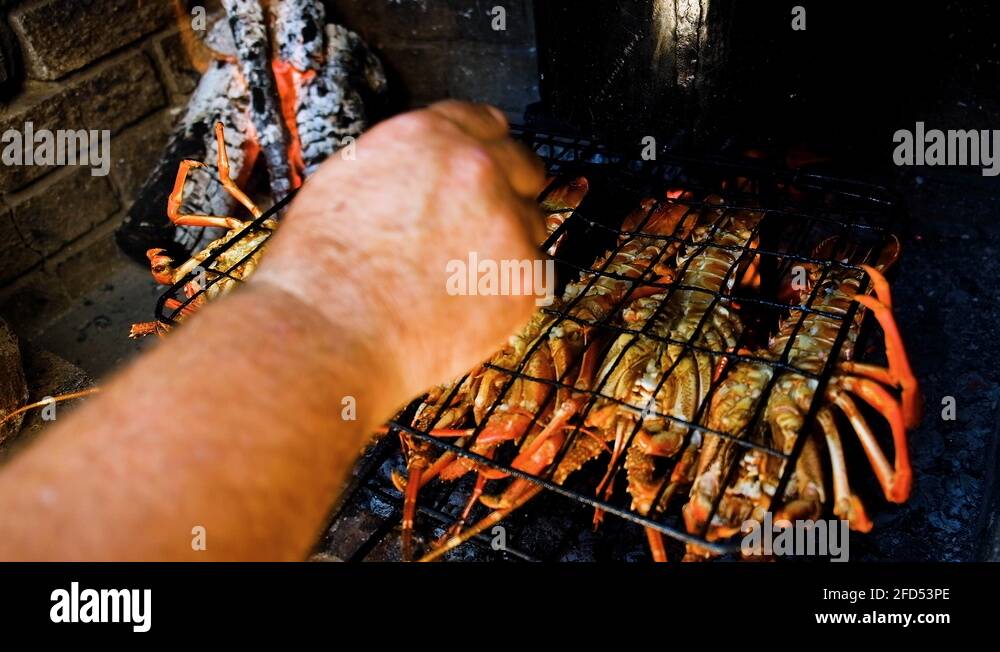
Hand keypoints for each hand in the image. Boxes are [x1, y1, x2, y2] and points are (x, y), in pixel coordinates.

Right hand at [255, 101, 546, 400]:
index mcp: (428, 136)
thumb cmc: (321, 271)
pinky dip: (509, 289)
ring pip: (532, 223)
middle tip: (480, 226)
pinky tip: (466, 304)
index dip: (485, 148)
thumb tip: (426, 174)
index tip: (487, 167)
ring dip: (508, 242)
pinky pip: (534, 276)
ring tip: (459, 276)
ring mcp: (506, 222)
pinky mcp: (523, 277)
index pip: (484, 122)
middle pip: (523, 166)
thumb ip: (405, 165)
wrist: (329, 333)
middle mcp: (475, 168)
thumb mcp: (348, 181)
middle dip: (508, 191)